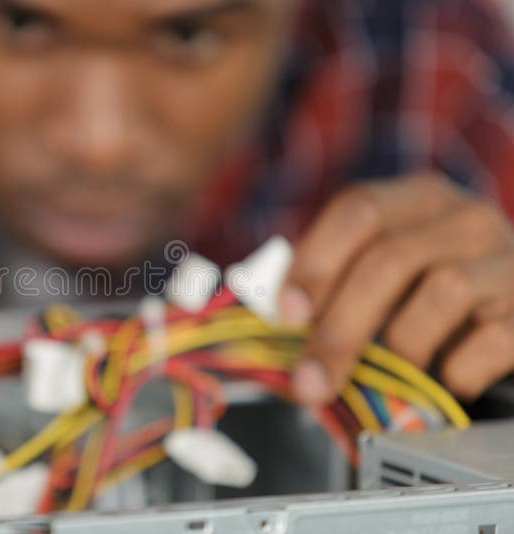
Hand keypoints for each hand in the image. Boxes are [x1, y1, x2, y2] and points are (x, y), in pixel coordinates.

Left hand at [280, 174, 513, 403]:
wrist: (511, 304)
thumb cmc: (427, 289)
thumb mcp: (380, 266)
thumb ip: (331, 280)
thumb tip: (269, 318)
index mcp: (415, 197)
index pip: (359, 209)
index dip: (317, 261)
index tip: (287, 313)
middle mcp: (465, 217)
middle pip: (389, 259)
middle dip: (341, 328)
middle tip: (311, 380)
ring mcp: (507, 259)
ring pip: (442, 292)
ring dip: (403, 347)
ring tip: (396, 367)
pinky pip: (490, 340)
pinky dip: (456, 370)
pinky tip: (446, 375)